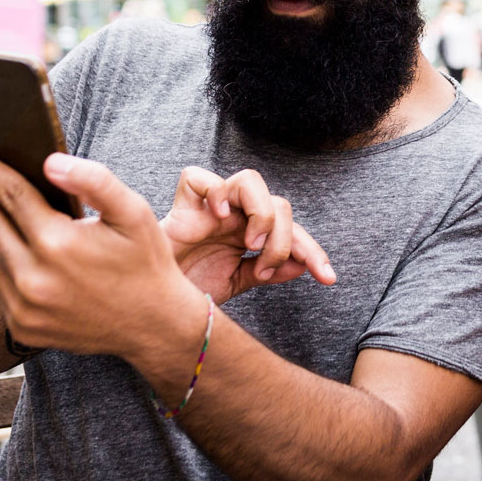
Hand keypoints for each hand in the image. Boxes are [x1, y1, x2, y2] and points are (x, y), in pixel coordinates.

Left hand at [0, 148, 204, 361]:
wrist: (154, 325)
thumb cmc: (145, 262)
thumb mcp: (133, 213)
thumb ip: (94, 181)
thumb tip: (49, 162)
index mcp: (59, 243)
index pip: (10, 193)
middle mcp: (33, 277)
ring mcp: (24, 306)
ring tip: (1, 209)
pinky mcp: (21, 325)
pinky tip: (15, 247)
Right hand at [160, 166, 335, 303]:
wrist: (154, 303)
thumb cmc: (189, 287)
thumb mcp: (237, 283)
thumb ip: (269, 270)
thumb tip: (303, 264)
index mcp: (250, 234)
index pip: (291, 231)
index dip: (312, 252)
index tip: (328, 279)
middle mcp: (235, 217)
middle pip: (280, 204)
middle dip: (283, 239)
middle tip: (263, 267)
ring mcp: (210, 207)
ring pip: (250, 180)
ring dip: (260, 213)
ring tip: (248, 244)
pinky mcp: (182, 205)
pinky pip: (198, 177)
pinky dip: (215, 192)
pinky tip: (218, 217)